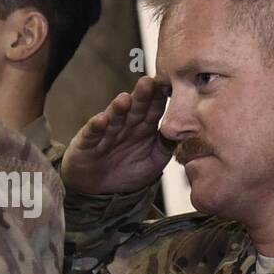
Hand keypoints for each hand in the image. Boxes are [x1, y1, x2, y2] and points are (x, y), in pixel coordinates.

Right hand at [61, 75, 174, 194]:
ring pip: (114, 117)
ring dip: (118, 108)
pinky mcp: (87, 141)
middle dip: (141, 96)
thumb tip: (186, 130)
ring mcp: (107, 132)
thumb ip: (167, 144)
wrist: (101, 191)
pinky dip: (96, 126)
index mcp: (144, 127)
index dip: (160, 99)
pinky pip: (92, 133)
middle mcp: (126, 125)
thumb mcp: (154, 160)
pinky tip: (101, 120)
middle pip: (135, 109)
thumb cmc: (129, 172)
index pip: (154, 109)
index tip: (169, 86)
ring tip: (124, 99)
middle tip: (148, 83)